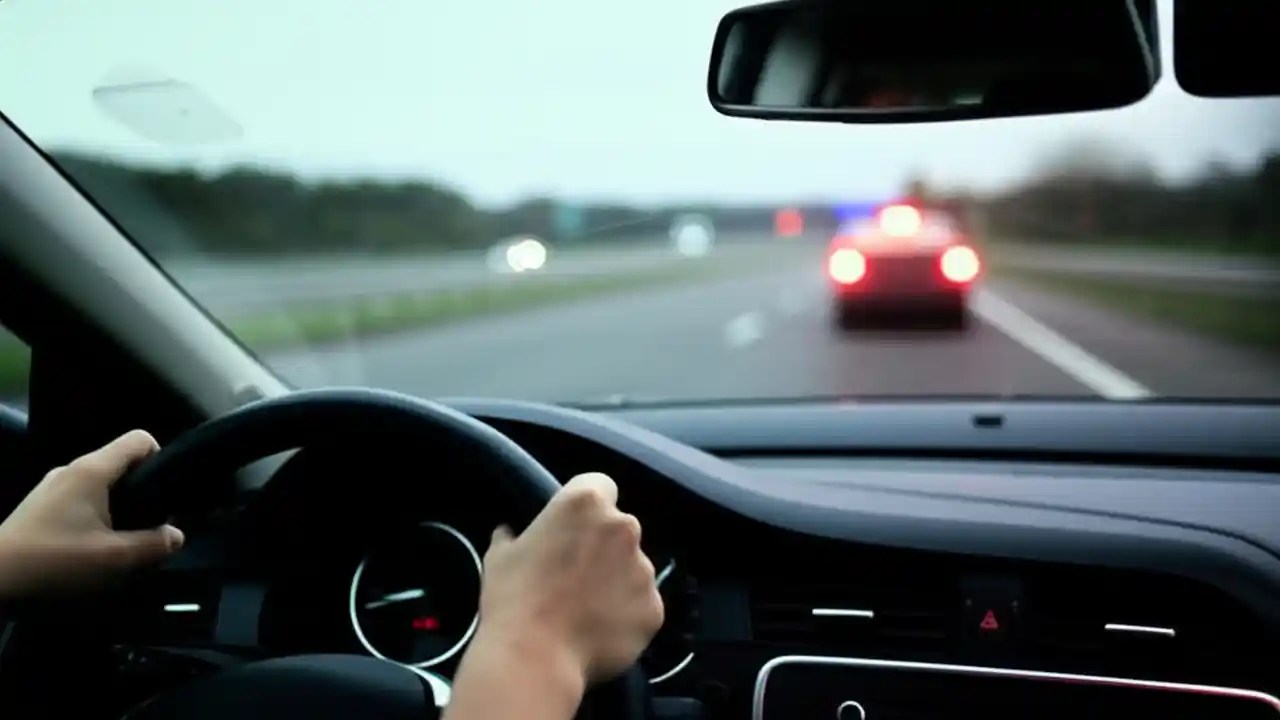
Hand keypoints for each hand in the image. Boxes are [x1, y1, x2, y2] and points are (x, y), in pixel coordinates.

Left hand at [0, 429, 183, 598]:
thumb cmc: (54, 561)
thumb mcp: (115, 559)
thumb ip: (154, 544)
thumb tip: (176, 535)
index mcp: (92, 470)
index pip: (140, 440)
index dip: (162, 460)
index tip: (166, 496)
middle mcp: (71, 470)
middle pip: (121, 466)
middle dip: (142, 495)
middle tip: (147, 530)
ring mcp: (51, 488)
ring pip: (101, 488)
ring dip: (117, 511)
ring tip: (118, 545)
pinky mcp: (38, 508)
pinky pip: (80, 502)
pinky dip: (94, 520)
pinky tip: (89, 551)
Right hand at [478, 472, 663, 684]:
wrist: (534, 658)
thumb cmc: (513, 599)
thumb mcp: (501, 556)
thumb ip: (514, 536)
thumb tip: (510, 532)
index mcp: (586, 503)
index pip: (600, 486)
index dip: (587, 506)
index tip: (573, 528)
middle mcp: (624, 527)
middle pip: (620, 528)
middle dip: (604, 546)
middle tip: (577, 573)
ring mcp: (644, 570)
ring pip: (634, 567)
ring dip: (617, 581)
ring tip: (587, 609)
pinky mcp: (655, 608)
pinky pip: (642, 605)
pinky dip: (627, 615)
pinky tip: (600, 630)